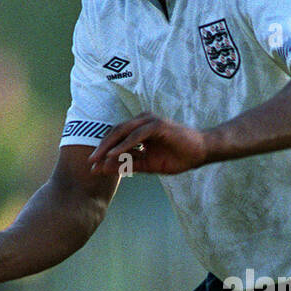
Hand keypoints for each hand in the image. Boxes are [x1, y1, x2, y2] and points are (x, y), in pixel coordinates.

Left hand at [88, 116, 209, 176]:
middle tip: (90, 162)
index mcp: (140, 129)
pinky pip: (136, 136)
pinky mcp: (157, 125)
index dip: (104, 151)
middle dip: (102, 147)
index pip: (117, 138)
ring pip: (123, 132)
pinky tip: (114, 154)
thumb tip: (108, 169)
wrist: (200, 153)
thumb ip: (130, 165)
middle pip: (116, 132)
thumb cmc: (178, 157)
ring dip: (109, 146)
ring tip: (98, 158)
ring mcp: (149, 121)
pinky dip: (124, 145)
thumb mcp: (149, 165)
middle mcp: (142, 121)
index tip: (93, 166)